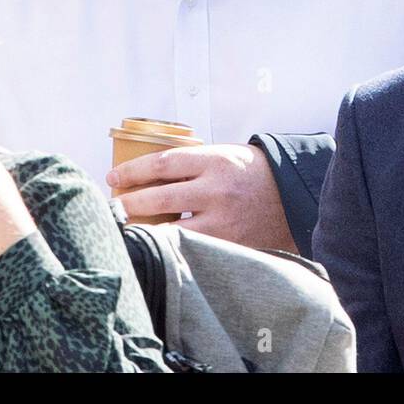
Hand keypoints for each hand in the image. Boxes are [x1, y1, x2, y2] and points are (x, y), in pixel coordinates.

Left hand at [106, 144, 296, 251]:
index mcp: (216, 161)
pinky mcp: (228, 244)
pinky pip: (189, 248)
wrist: (291, 195)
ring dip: (142, 230)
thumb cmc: (250, 172)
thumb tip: (143, 175)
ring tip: (125, 229)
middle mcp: (218, 190)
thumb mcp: (223, 155)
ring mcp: (223, 221)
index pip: (162, 163)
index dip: (132, 170)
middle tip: (112, 206)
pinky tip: (154, 247)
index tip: (113, 177)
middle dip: (128, 203)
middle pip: (159, 197)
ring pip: (169, 229)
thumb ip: (191, 164)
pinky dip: (169, 247)